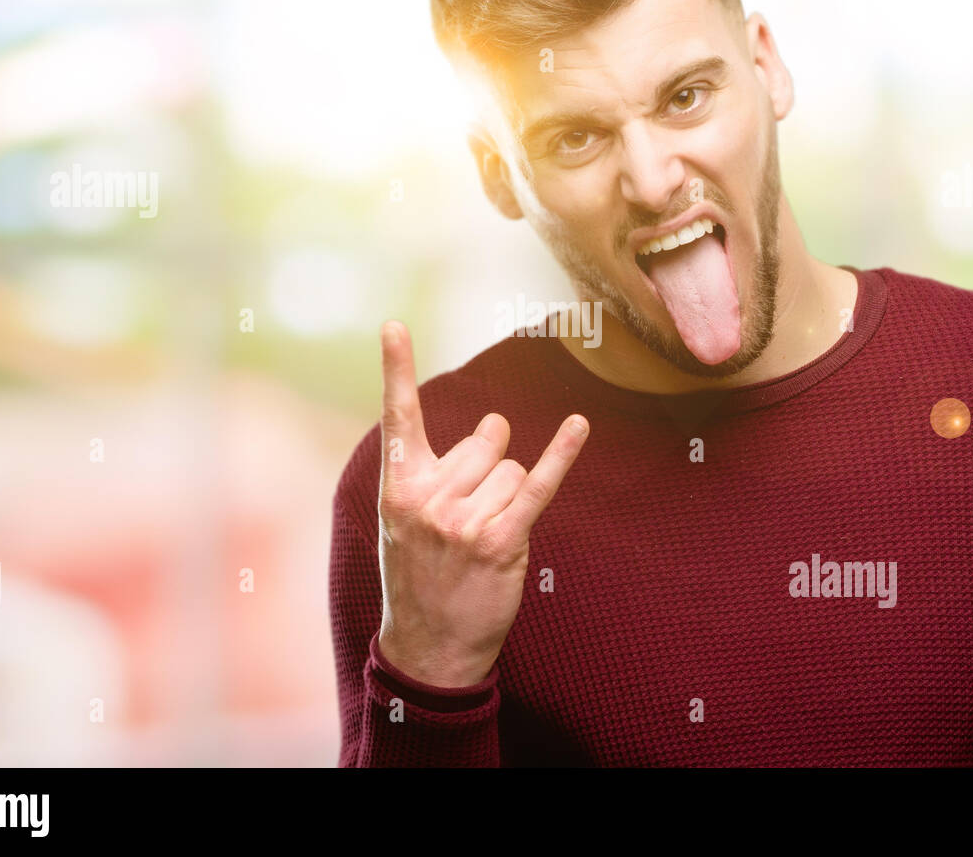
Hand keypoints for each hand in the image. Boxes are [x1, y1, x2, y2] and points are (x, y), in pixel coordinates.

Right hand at [375, 320, 588, 687]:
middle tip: (468, 518)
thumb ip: (435, 472)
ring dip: (509, 497)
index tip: (394, 324)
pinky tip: (578, 425)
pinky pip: (537, 485)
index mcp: (398, 487)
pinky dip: (562, 455)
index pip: (399, 417)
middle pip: (486, 440)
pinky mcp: (500, 540)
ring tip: (483, 540)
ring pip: (512, 468)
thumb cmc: (419, 576)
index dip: (397, 369)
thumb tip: (494, 426)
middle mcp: (428, 497)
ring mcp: (463, 520)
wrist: (428, 647)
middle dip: (489, 468)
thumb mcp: (403, 523)